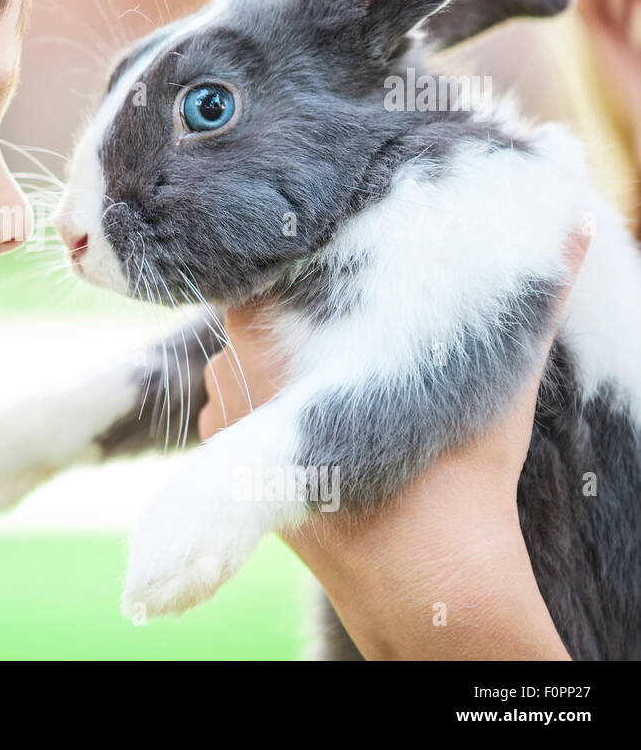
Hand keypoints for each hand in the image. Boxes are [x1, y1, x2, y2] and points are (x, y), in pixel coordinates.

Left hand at [198, 230, 590, 658]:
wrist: (419, 576)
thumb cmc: (451, 471)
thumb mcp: (495, 373)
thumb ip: (524, 295)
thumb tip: (573, 224)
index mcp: (269, 327)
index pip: (267, 268)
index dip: (301, 260)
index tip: (342, 267)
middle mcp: (233, 368)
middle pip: (256, 315)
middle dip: (298, 314)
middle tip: (349, 320)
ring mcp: (226, 419)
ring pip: (244, 363)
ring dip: (281, 361)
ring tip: (336, 372)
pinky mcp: (232, 464)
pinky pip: (239, 413)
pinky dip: (270, 408)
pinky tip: (317, 415)